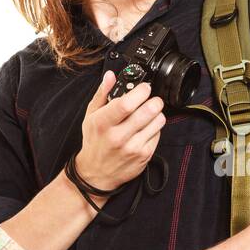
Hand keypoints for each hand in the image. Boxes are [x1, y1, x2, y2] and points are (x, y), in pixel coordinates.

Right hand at [75, 70, 166, 191]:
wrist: (96, 173)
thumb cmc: (94, 142)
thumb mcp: (91, 116)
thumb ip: (102, 94)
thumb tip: (110, 76)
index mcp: (103, 123)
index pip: (126, 104)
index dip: (140, 92)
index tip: (144, 88)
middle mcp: (118, 137)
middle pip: (147, 111)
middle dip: (154, 100)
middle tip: (151, 99)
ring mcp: (133, 147)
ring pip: (157, 121)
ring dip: (156, 113)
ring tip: (148, 113)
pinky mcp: (144, 155)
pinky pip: (158, 134)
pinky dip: (155, 127)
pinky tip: (145, 128)